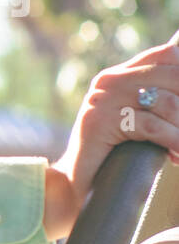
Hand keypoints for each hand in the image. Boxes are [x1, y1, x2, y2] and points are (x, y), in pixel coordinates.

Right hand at [43, 35, 178, 239]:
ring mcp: (102, 100)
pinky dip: (173, 142)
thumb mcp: (137, 123)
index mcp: (117, 76)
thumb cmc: (111, 160)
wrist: (75, 187)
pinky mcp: (100, 121)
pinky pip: (152, 127)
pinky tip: (176, 156)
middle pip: (172, 77)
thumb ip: (156, 104)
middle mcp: (108, 81)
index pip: (165, 56)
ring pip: (167, 103)